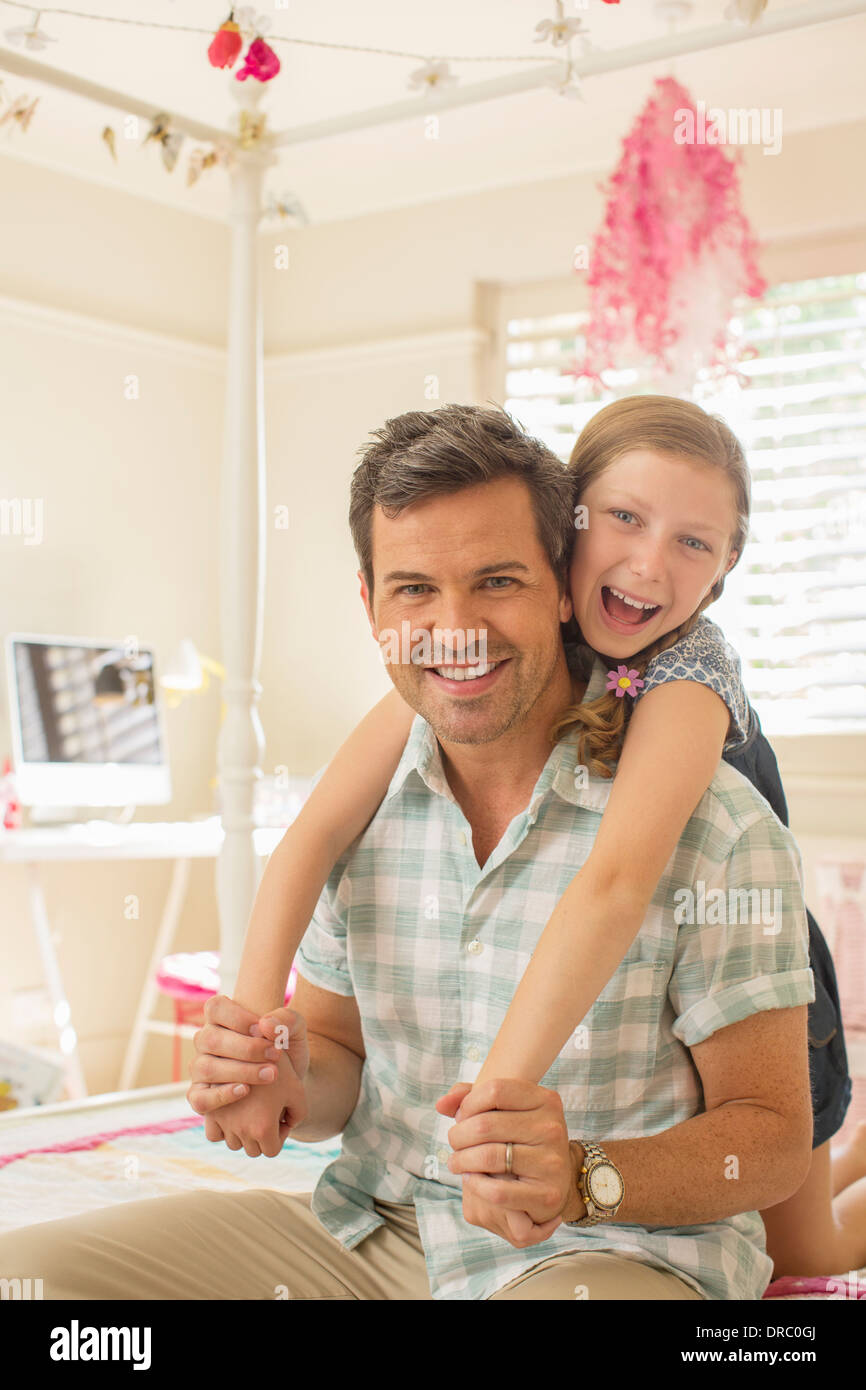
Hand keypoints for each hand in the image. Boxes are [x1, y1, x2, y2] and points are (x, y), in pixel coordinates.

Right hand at [187, 994, 308, 1152]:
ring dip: (240, 1071)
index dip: (237, 1018)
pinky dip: (220, 1095)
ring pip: (206, 1067)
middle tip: (275, 1055)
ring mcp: (201, 1068)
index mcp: (222, 1018)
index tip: (261, 1030)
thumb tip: (265, 1024)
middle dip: (246, 1048)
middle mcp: (206, 1041)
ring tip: (270, 1075)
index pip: (215, 1008)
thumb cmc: (286, 1050)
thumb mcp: (295, 1031)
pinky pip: (200, 1098)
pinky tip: (245, 1091)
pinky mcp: (201, 1096)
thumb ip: (286, 1020)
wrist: (290, 1085)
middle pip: (210, 1039)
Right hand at [206, 1048, 303, 1156]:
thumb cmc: (283, 1063)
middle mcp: (237, 1126)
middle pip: (251, 1149)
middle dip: (263, 1133)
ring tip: (254, 1107)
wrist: (260, 1039)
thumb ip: (301, 1112)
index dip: (280, 1134)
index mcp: (261, 1125)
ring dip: (243, 1132)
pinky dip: (222, 1129)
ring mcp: (219, 1117)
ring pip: (232, 1143)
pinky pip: (213, 1135)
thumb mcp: (299, 1086)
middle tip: (270, 1109)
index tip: (282, 1114)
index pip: (271, 1150)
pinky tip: (235, 1111)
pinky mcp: (206, 1106)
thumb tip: (286, 1124)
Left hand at [436, 1080, 580, 1248]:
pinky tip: (471, 1180)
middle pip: (485, 1125)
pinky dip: (476, 1186)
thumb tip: (441, 1103)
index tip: (462, 1118)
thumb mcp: (503, 1112)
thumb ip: (469, 1098)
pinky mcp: (547, 1195)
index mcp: (545, 1100)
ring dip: (461, 1161)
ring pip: (488, 1156)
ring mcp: (552, 1162)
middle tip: (455, 1144)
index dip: (468, 1104)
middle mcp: (552, 1128)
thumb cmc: (519, 1142)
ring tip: (457, 1162)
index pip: (494, 1090)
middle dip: (459, 1136)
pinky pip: (497, 1191)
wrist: (551, 1184)